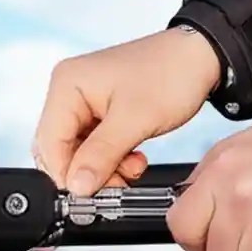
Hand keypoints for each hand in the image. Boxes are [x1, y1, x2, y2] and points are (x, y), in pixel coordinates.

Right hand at [32, 27, 220, 195]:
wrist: (201, 57)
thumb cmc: (171, 73)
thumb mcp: (135, 120)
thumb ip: (101, 156)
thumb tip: (76, 186)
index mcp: (67, 84)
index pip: (49, 142)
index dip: (66, 173)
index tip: (89, 193)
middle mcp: (68, 91)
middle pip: (59, 149)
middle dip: (86, 173)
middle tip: (114, 184)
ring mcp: (83, 101)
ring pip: (77, 152)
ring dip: (102, 169)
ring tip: (130, 168)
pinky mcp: (98, 110)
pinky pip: (92, 146)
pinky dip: (110, 160)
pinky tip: (131, 158)